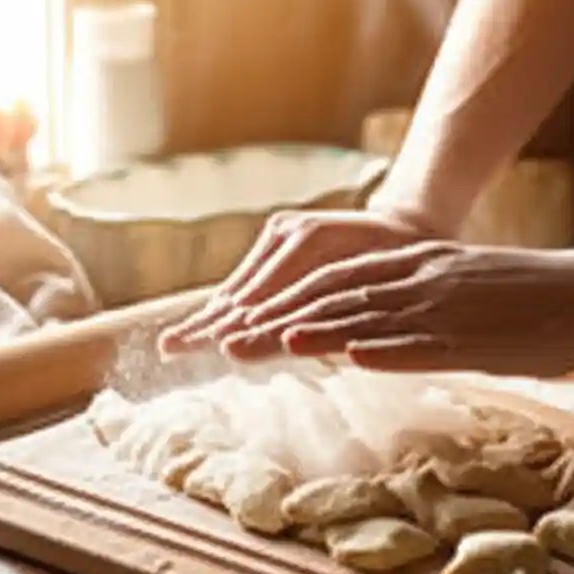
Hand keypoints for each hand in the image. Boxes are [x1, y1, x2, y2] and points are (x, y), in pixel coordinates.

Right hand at [159, 209, 433, 351]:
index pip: (263, 296)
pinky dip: (227, 304)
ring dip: (209, 317)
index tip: (212, 349)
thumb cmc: (401, 255)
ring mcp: (280, 233)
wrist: (405, 224)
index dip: (236, 326)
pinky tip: (204, 325)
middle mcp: (287, 234)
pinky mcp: (278, 234)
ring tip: (174, 341)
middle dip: (208, 324)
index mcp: (308, 239)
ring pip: (239, 287)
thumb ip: (334, 304)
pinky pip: (248, 280)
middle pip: (241, 292)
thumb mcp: (377, 276)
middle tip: (169, 347)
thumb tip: (286, 337)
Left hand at [218, 242, 573, 375]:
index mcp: (418, 266)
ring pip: (369, 318)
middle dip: (275, 322)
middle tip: (224, 344)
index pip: (336, 283)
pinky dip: (384, 348)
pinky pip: (425, 343)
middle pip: (336, 299)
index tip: (238, 324)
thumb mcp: (464, 286)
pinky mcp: (480, 335)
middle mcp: (423, 279)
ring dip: (312, 333)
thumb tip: (373, 326)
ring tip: (262, 347)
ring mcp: (449, 305)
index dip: (282, 303)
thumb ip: (418, 300)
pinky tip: (349, 358)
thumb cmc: (532, 297)